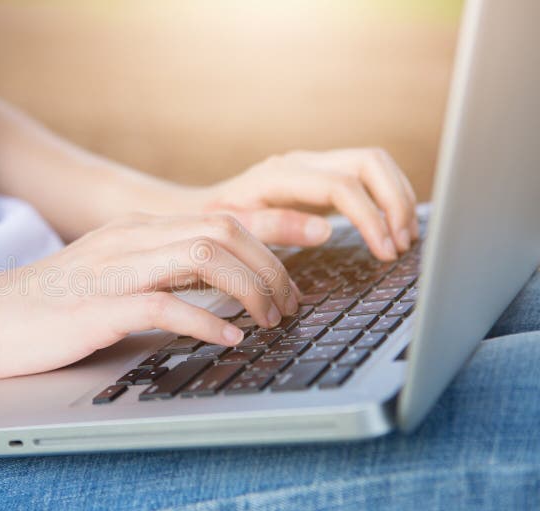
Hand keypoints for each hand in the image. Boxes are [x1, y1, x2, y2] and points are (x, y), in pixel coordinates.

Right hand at [0, 213, 300, 377]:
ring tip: (269, 320)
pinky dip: (205, 320)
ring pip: (203, 257)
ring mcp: (114, 269)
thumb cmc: (49, 305)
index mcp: (137, 229)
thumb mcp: (111, 276)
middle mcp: (131, 238)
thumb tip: (217, 296)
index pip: (220, 218)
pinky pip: (165, 305)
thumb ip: (160, 276)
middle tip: (290, 304)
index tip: (307, 256)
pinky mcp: (99, 306)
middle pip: (223, 232)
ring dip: (248, 289)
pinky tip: (227, 338)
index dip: (272, 235)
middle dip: (271, 267)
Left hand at [196, 148, 418, 260]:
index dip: (371, 218)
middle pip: (370, 162)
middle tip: (403, 244)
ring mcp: (314, 166)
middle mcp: (303, 162)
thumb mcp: (233, 230)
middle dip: (395, 201)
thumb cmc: (214, 224)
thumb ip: (275, 229)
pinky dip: (388, 198)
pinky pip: (368, 176)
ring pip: (375, 164)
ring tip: (405, 239)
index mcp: (281, 175)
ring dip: (398, 198)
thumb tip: (324, 230)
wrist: (202, 209)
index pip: (343, 186)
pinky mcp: (322, 177)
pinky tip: (392, 228)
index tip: (385, 251)